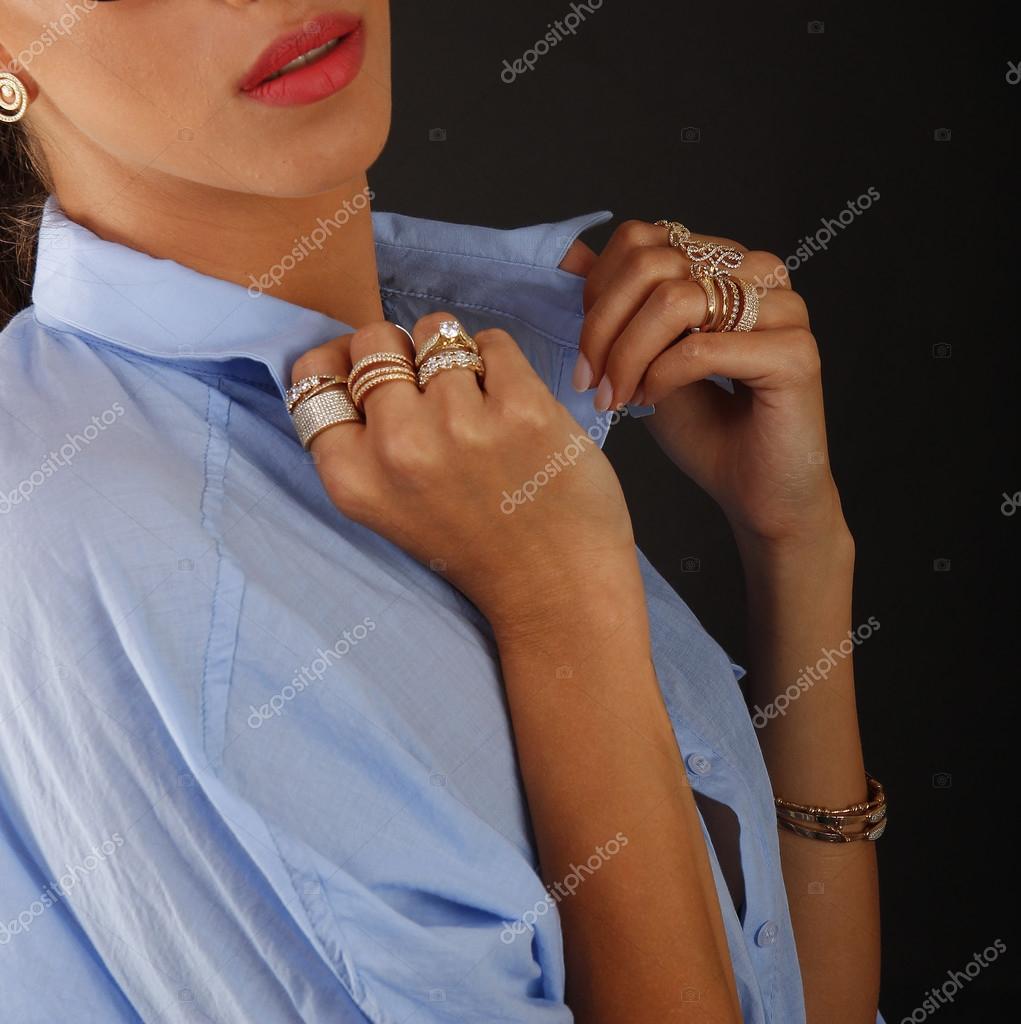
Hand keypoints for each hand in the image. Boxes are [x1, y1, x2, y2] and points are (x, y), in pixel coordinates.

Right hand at [288, 313, 636, 634]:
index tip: (374, 377)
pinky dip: (503, 365)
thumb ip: (360, 442)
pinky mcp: (521, 407)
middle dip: (401, 353)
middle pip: (373, 339)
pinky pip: (493, 341)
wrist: (555, 587)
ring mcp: (459, 423)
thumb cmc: (475, 544)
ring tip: (478, 406)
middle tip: (432, 393)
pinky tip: (513, 411)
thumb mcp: (387, 507)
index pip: (313, 377)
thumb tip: (350, 358)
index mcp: (353, 477)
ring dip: (457, 357)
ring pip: (436, 331)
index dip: (343, 364)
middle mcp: (398, 446)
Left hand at [567, 221, 847, 546]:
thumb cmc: (706, 430)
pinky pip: (701, 348)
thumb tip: (570, 258)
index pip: (642, 240)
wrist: (757, 493)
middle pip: (653, 264)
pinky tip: (649, 401)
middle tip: (590, 381)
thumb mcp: (644, 360)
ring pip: (675, 300)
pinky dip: (661, 377)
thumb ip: (618, 310)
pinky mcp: (795, 352)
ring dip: (628, 355)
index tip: (584, 354)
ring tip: (617, 396)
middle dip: (603, 328)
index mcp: (724, 264)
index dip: (598, 294)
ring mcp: (783, 309)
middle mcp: (759, 274)